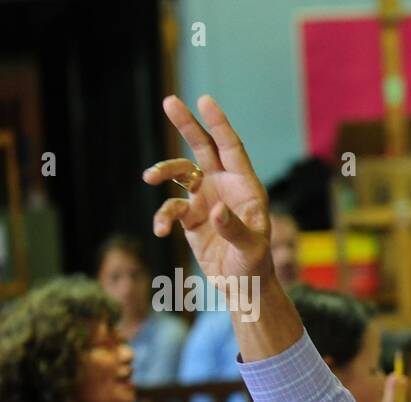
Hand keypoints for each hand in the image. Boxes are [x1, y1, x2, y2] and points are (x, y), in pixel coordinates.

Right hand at [143, 95, 272, 289]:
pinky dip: (162, 216)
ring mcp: (206, 199)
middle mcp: (225, 187)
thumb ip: (235, 229)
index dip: (218, 124)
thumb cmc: (255, 265)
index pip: (231, 148)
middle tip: (169, 101)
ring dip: (164, 171)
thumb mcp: (252, 249)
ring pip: (181, 173)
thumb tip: (215, 211)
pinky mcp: (191, 218)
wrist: (242, 286)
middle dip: (187, 125)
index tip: (204, 101)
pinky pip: (171, 208)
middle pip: (203, 148)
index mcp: (245, 187)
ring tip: (149, 177)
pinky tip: (160, 230)